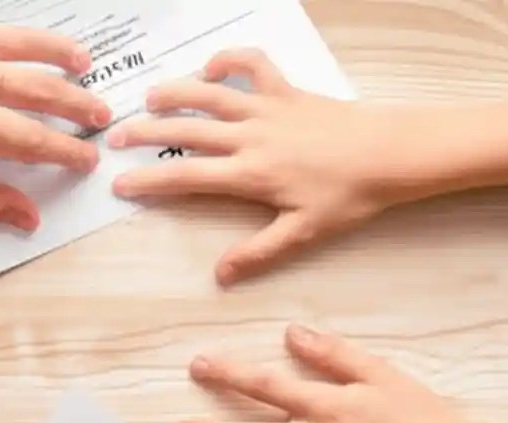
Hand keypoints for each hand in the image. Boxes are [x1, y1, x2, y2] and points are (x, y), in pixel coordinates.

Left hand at [0, 5, 110, 229]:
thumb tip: (24, 215)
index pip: (32, 141)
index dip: (66, 153)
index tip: (87, 161)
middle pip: (41, 94)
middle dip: (78, 109)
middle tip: (102, 121)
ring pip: (29, 52)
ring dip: (64, 63)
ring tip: (89, 71)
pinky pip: (2, 31)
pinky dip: (29, 39)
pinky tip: (39, 45)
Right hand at [107, 48, 409, 284]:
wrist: (392, 153)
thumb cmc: (350, 196)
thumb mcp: (303, 233)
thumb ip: (257, 253)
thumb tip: (220, 276)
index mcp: (249, 174)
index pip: (186, 176)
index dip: (148, 180)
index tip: (120, 183)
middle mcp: (251, 137)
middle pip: (186, 130)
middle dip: (145, 132)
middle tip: (115, 136)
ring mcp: (268, 109)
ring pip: (210, 94)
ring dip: (175, 93)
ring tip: (148, 99)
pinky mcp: (288, 91)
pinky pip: (253, 65)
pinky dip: (229, 60)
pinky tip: (212, 69)